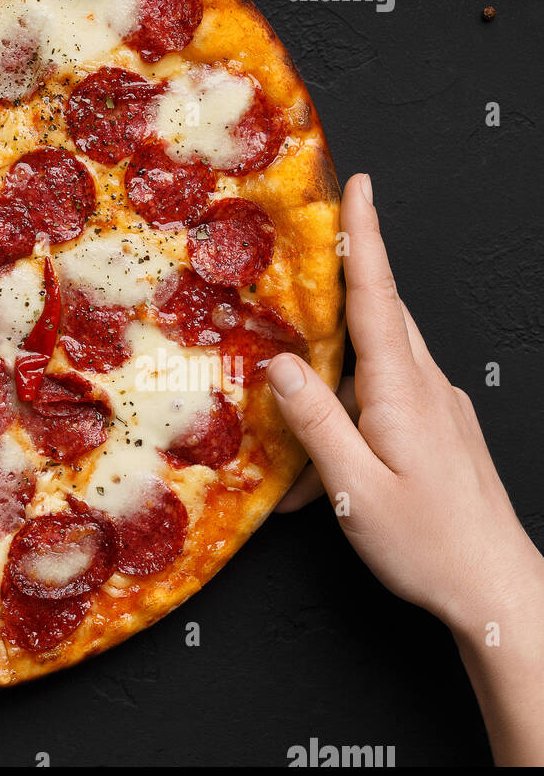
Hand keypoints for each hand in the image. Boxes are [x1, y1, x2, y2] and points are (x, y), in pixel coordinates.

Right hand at [267, 174, 541, 637]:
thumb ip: (315, 422)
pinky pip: (390, 395)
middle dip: (348, 272)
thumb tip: (278, 364)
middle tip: (312, 241)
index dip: (365, 237)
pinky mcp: (442, 430)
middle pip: (380, 312)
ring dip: (341, 356)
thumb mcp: (355, 488)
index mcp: (402, 390)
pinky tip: (330, 452)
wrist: (497, 591)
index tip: (360, 184)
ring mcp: (440, 407)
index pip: (377, 295)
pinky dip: (355, 403)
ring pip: (381, 358)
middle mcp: (426, 386)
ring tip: (299, 380)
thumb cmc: (428, 545)